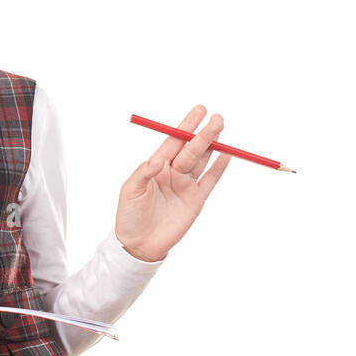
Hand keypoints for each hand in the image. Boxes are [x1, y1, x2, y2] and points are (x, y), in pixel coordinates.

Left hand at [114, 105, 230, 262]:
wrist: (139, 244)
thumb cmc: (129, 215)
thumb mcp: (130, 190)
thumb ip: (144, 173)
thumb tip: (158, 160)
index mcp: (156, 166)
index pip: (174, 141)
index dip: (186, 126)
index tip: (199, 111)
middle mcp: (173, 172)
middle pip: (191, 149)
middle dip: (203, 133)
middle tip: (217, 118)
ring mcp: (185, 185)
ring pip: (201, 160)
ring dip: (211, 145)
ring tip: (220, 128)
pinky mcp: (196, 200)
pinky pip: (210, 181)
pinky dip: (219, 168)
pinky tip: (226, 155)